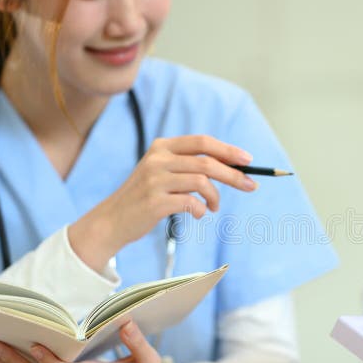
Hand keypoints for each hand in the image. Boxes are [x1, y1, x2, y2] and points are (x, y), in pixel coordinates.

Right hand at [69, 135, 257, 269]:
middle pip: (207, 162)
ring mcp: (154, 180)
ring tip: (214, 206)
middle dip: (234, 175)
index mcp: (162, 146)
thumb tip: (233, 167)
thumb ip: (190, 166)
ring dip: (215, 196)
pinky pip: (191, 203)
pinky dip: (201, 209)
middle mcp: (158, 159)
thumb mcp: (163, 172)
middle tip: (250, 186)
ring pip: (202, 182)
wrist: (112, 220)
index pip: (202, 142)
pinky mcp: (154, 202)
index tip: (248, 160)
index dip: (228, 150)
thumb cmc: (145, 197)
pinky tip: (198, 213)